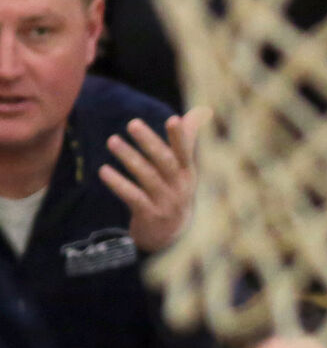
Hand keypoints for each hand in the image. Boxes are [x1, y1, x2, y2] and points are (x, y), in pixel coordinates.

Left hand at [98, 107, 209, 253]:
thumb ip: (188, 139)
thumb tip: (202, 110)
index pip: (186, 152)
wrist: (171, 236)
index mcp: (188, 173)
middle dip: (150, 142)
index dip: (181, 137)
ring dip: (130, 158)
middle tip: (133, 123)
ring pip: (147, 177)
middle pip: (166, 162)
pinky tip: (104, 171)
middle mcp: (180, 187)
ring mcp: (166, 202)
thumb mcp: (185, 168)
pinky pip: (133, 197)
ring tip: (112, 141)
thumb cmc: (174, 192)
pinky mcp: (150, 216)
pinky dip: (119, 184)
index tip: (173, 119)